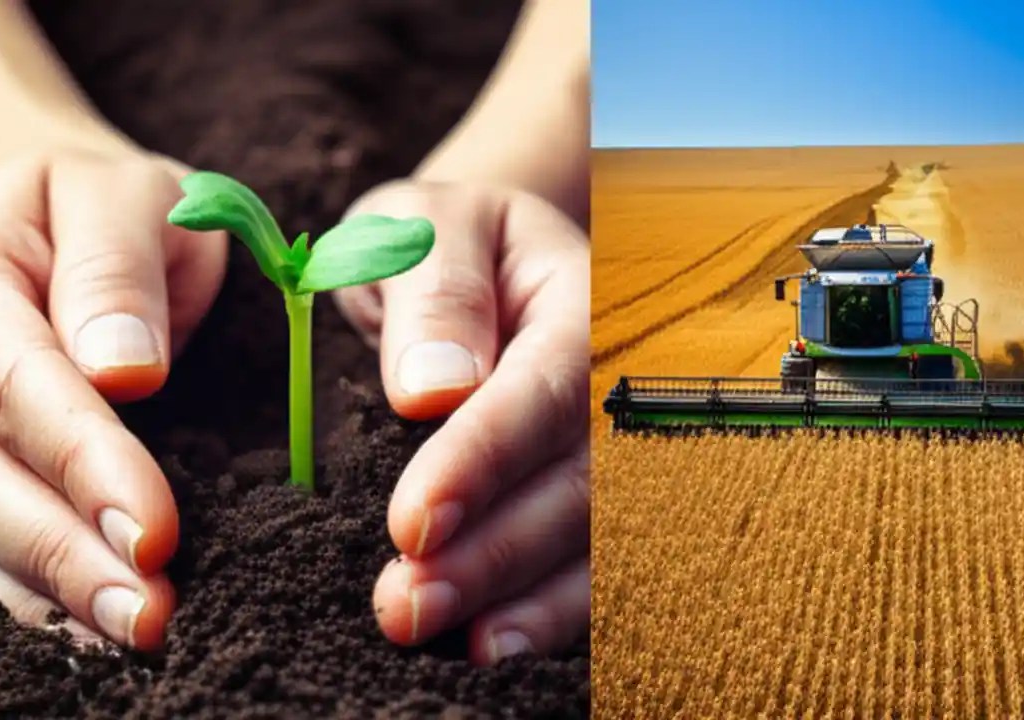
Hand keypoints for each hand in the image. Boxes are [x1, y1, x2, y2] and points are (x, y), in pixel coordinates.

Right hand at [0, 151, 226, 648]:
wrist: (67, 220)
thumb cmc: (114, 212)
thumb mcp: (128, 201)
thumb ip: (119, 274)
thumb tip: (125, 372)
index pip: (22, 382)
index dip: (86, 464)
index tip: (156, 531)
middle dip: (64, 553)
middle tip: (149, 614)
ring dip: (44, 591)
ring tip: (129, 637)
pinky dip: (24, 593)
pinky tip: (84, 631)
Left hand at [335, 181, 588, 665]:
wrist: (471, 262)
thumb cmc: (438, 243)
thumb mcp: (422, 228)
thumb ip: (433, 290)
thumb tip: (432, 386)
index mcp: (582, 300)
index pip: (549, 385)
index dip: (485, 460)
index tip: (415, 522)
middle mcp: (616, 381)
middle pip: (579, 479)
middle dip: (495, 551)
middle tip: (407, 605)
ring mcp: (613, 444)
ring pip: (593, 536)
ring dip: (522, 596)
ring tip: (447, 638)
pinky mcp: (593, 494)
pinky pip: (591, 562)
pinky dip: (549, 611)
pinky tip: (493, 645)